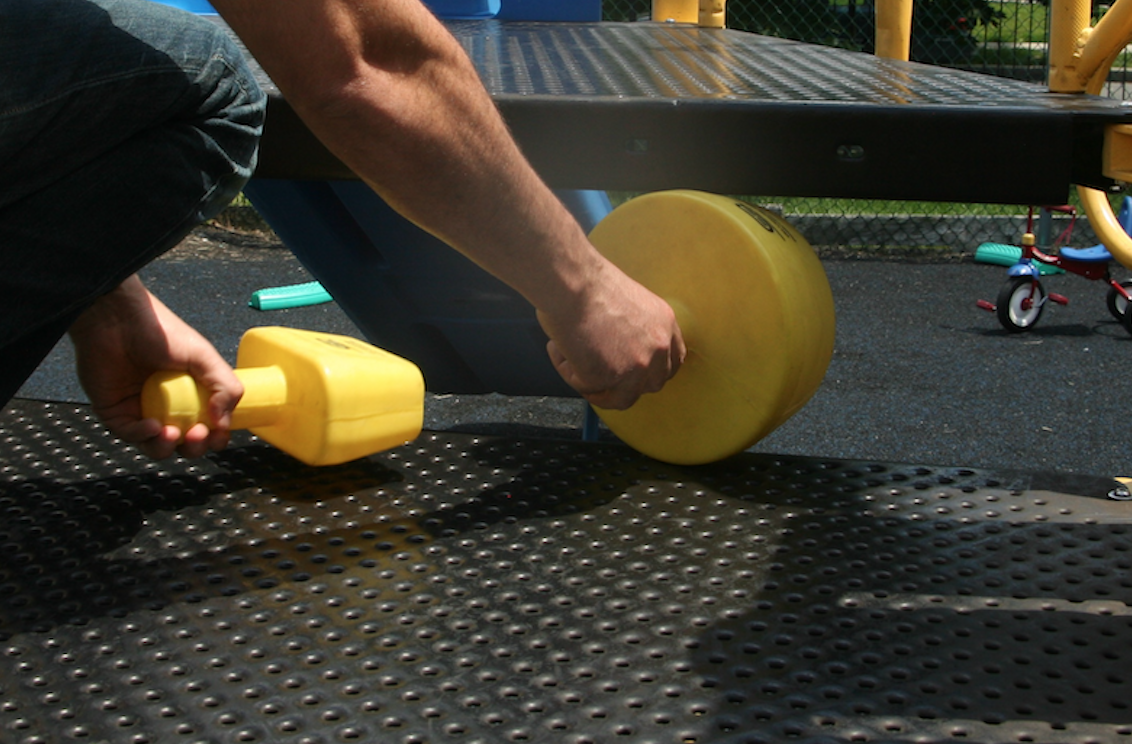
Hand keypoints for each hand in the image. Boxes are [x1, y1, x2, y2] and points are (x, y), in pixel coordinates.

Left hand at [67, 275, 242, 458]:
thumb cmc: (159, 331)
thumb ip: (225, 387)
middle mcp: (168, 404)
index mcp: (192, 392)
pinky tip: (151, 425)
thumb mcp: (204, 356)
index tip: (218, 434)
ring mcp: (141, 410)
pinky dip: (143, 436)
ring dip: (168, 448)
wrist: (117, 320)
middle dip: (195, 446)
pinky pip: (131, 436)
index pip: (209, 425)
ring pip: (157, 446)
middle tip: (197, 433)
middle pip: (185, 443)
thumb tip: (225, 422)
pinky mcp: (115, 412)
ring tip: (172, 435)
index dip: (216, 436)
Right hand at [538, 261, 684, 409]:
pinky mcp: (606, 377)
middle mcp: (656, 348)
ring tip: (576, 367)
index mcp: (664, 325)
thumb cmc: (589, 283)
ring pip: (621, 398)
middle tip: (603, 376)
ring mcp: (634, 367)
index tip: (638, 371)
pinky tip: (561, 351)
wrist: (572, 281)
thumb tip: (623, 349)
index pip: (672, 361)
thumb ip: (638, 330)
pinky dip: (570, 373)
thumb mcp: (633, 304)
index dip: (653, 371)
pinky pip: (587, 388)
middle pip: (652, 385)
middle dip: (628, 385)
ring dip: (599, 389)